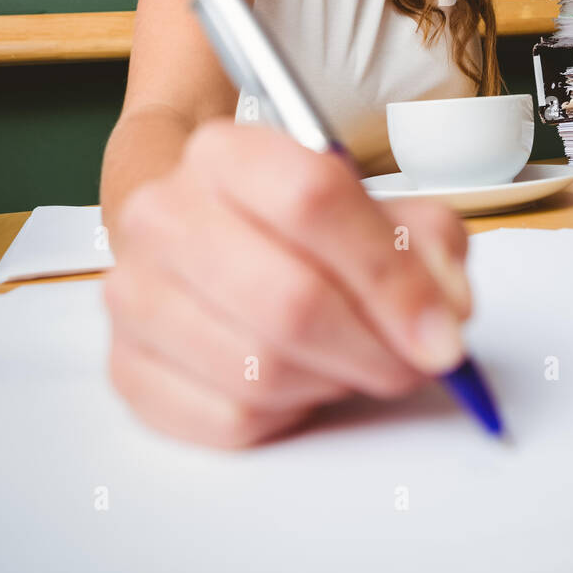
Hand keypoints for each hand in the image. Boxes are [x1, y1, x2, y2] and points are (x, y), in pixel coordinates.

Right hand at [103, 120, 472, 448]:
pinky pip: (230, 420)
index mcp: (226, 153)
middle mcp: (164, 214)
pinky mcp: (128, 367)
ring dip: (333, 381)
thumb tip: (443, 314)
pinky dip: (288, 415)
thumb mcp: (380, 210)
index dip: (390, 276)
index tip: (442, 332)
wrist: (209, 238)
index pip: (313, 201)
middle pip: (288, 300)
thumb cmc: (303, 230)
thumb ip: (426, 245)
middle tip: (413, 364)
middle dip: (372, 348)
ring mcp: (135, 294)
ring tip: (354, 363)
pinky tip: (302, 383)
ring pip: (260, 371)